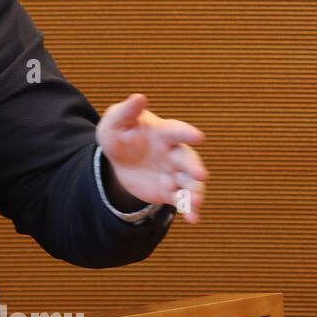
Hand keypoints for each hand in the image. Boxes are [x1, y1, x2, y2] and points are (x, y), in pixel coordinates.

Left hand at [96, 93, 208, 222]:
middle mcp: (174, 153)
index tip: (199, 136)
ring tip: (197, 201)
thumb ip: (126, 111)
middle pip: (188, 160)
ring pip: (190, 182)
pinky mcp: (170, 191)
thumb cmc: (120, 134)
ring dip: (195, 191)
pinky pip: (182, 200)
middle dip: (194, 167)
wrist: (118, 161)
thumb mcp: (116, 122)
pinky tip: (193, 219)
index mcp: (164, 133)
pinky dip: (190, 209)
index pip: (178, 131)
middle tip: (200, 174)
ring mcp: (174, 173)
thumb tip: (138, 97)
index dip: (187, 133)